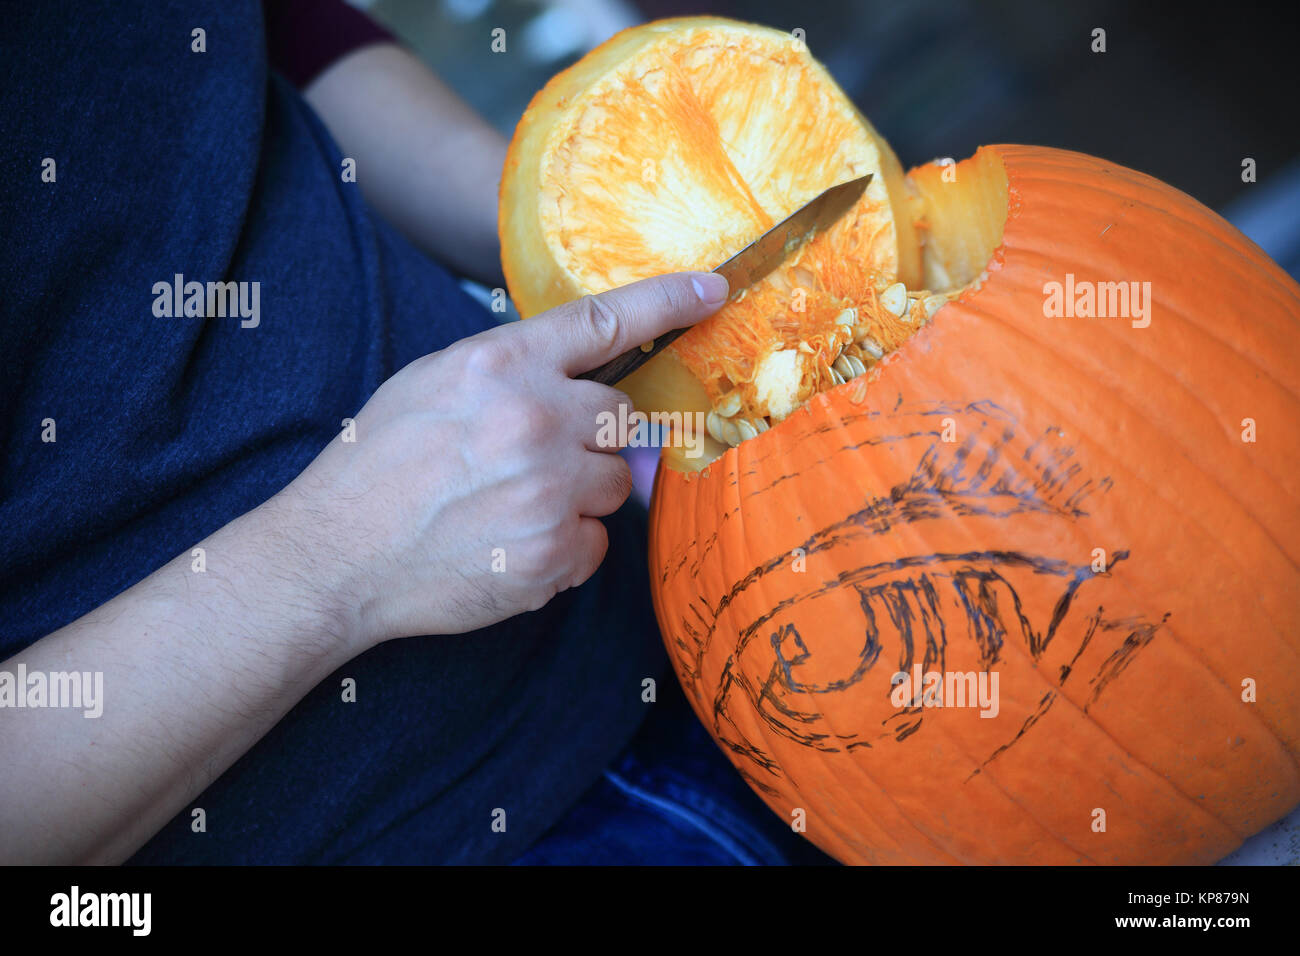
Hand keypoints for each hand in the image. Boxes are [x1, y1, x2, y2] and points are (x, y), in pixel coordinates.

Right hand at [281, 271, 728, 644]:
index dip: (668, 303)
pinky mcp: (553, 553)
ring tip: (513, 504)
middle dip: (593, 436)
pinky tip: (512, 542)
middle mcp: (534, 421)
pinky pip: (598, 543)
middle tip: (537, 456)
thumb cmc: (379, 463)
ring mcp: (549, 490)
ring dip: (580, 492)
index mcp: (501, 366)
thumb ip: (512, 369)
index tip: (712, 292)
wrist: (337, 554)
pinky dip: (566, 546)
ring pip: (617, 482)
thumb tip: (579, 372)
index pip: (605, 321)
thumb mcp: (433, 381)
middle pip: (622, 416)